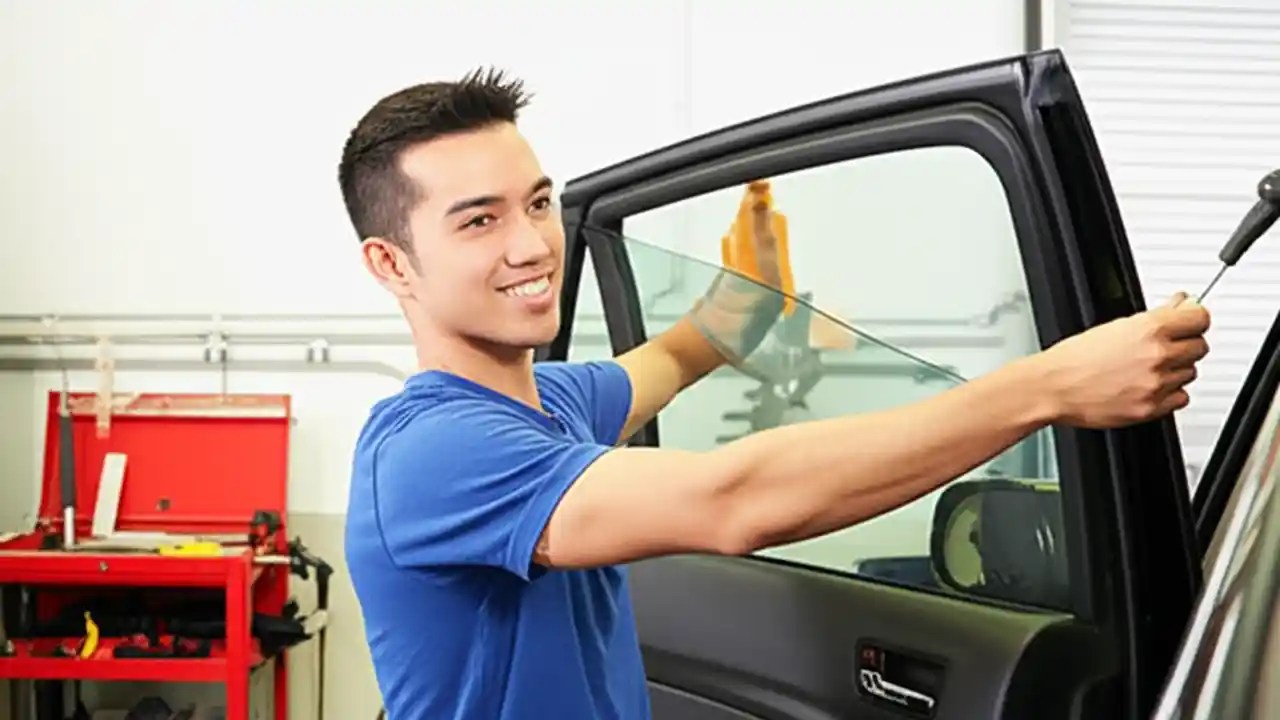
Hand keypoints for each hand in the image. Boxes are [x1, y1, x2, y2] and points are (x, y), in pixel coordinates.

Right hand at [1034, 292, 1210, 427]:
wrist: (1053, 387)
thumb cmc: (1074, 358)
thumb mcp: (1115, 327)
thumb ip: (1155, 316)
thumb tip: (1180, 304)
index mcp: (1150, 329)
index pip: (1200, 318)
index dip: (1194, 318)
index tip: (1190, 320)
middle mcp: (1158, 355)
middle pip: (1200, 346)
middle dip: (1185, 344)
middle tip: (1165, 346)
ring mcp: (1157, 383)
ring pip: (1190, 373)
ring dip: (1176, 370)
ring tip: (1148, 369)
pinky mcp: (1152, 408)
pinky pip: (1181, 398)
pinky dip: (1170, 393)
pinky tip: (1150, 386)